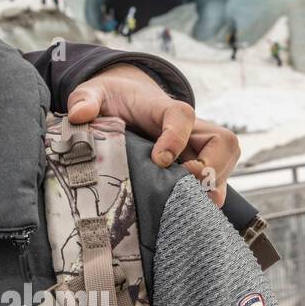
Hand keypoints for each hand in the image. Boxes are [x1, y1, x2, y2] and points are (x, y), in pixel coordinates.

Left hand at [66, 64, 240, 206]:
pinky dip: (208, 199)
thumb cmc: (111, 98)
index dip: (176, 137)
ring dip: (214, 187)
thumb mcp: (93, 92)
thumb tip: (79, 114)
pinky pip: (216, 182)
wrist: (123, 101)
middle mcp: (189, 129)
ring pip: (225, 164)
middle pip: (222, 142)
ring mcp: (196, 148)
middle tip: (185, 187)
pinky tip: (187, 213)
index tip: (159, 159)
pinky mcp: (195, 166)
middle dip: (211, 168)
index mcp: (162, 108)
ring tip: (190, 205)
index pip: (182, 116)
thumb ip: (84, 100)